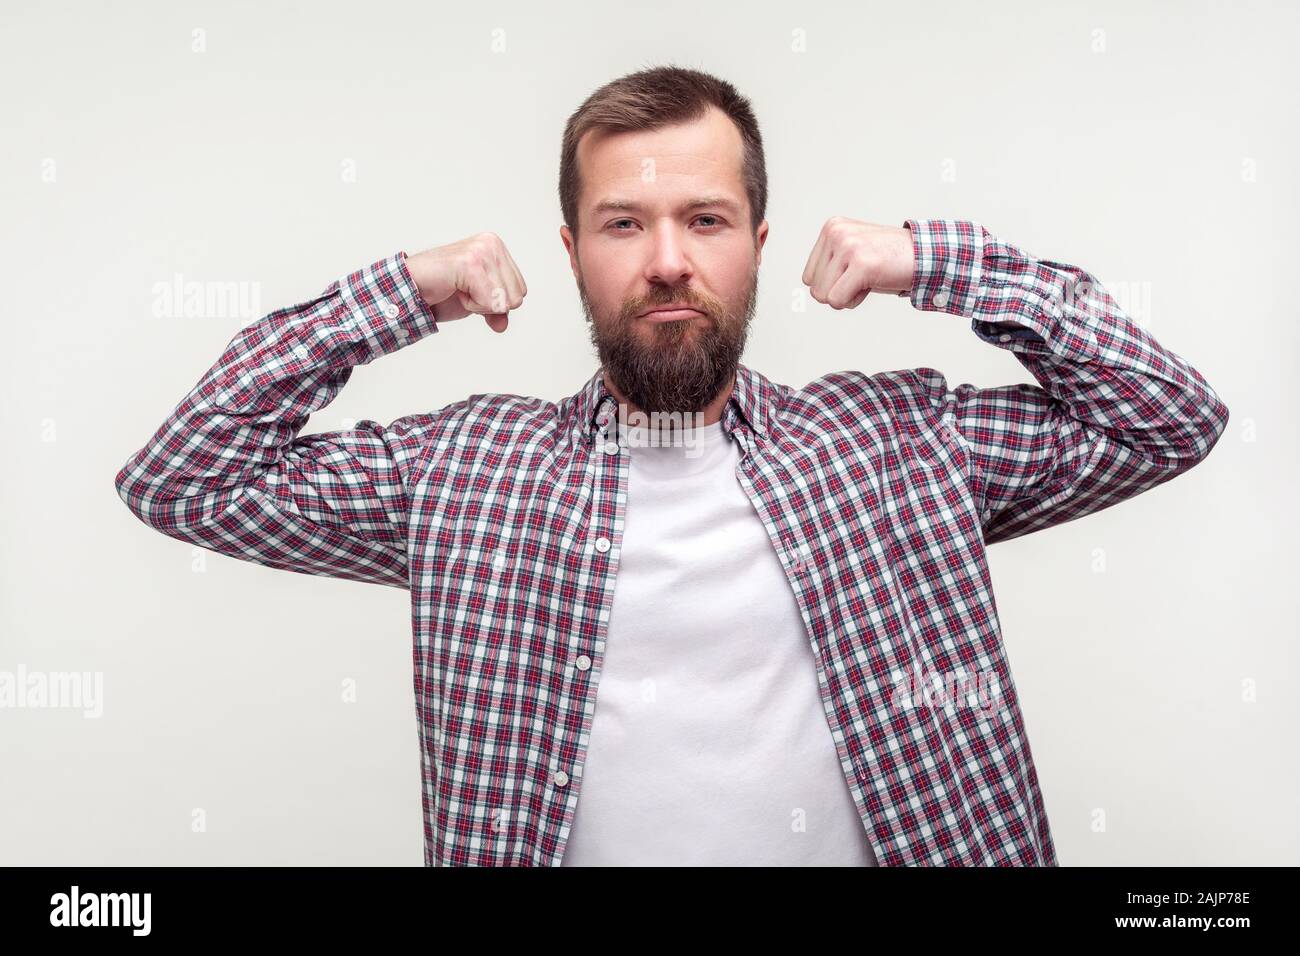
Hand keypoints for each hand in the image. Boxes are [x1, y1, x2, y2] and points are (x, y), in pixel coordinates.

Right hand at [402, 232, 527, 332]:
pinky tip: (455, 290)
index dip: (495, 301)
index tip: (471, 289)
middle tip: (463, 290)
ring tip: (458, 288)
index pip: (520, 291)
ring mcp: (482, 251)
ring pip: (504, 301)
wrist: (410, 287)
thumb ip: (496, 311)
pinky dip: (471, 305)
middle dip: (489, 304)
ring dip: (478, 304)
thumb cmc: (441, 289)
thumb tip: (503, 325)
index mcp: (497, 247)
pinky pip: (489, 301)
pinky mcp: (470, 263)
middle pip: (516, 297)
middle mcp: (492, 244)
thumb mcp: (477, 301)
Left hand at [801, 217, 913, 308]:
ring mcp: (848, 246)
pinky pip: (837, 301)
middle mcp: (836, 233)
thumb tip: (811, 291)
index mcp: (832, 228)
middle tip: (865, 275)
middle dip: (840, 291)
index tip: (857, 271)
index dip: (833, 284)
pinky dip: (855, 301)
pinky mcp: (861, 263)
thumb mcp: (853, 253)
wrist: (926, 256)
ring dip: (849, 296)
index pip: (808, 277)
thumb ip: (830, 264)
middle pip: (814, 288)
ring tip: (870, 277)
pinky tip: (873, 283)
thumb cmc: (890, 260)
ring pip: (824, 296)